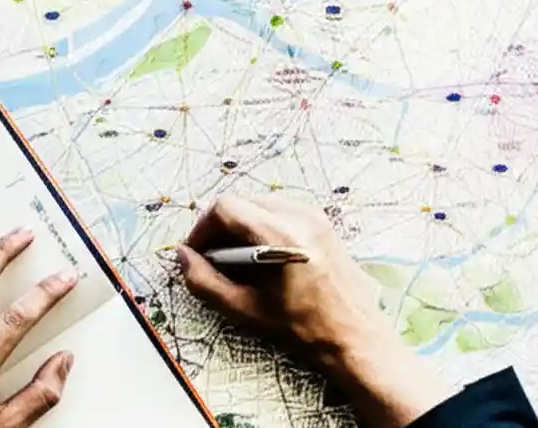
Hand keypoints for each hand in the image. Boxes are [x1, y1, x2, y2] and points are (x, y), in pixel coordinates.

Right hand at [177, 195, 449, 427]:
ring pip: (259, 203)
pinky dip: (261, 225)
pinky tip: (259, 255)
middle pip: (241, 201)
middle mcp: (299, 216)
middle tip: (211, 257)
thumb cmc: (304, 329)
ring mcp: (314, 216)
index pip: (225, 208)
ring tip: (234, 259)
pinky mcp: (322, 222)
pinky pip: (279, 210)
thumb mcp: (246, 309)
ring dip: (239, 225)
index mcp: (280, 235)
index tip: (196, 252)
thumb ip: (205, 281)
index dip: (202, 229)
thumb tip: (182, 257)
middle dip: (219, 226)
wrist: (355, 337)